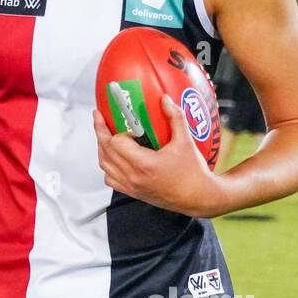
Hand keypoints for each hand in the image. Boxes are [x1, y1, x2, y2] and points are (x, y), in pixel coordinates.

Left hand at [93, 95, 225, 217]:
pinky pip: (110, 179)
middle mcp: (133, 176)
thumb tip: (165, 100)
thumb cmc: (193, 173)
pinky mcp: (132, 192)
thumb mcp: (186, 141)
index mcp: (144, 164)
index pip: (117, 142)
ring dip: (102, 148)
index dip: (121, 130)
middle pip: (105, 151)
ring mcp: (131, 186)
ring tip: (104, 135)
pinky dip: (107, 166)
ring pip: (104, 165)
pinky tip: (113, 157)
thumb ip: (175, 117)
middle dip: (100, 131)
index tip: (130, 126)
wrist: (198, 197)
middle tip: (99, 117)